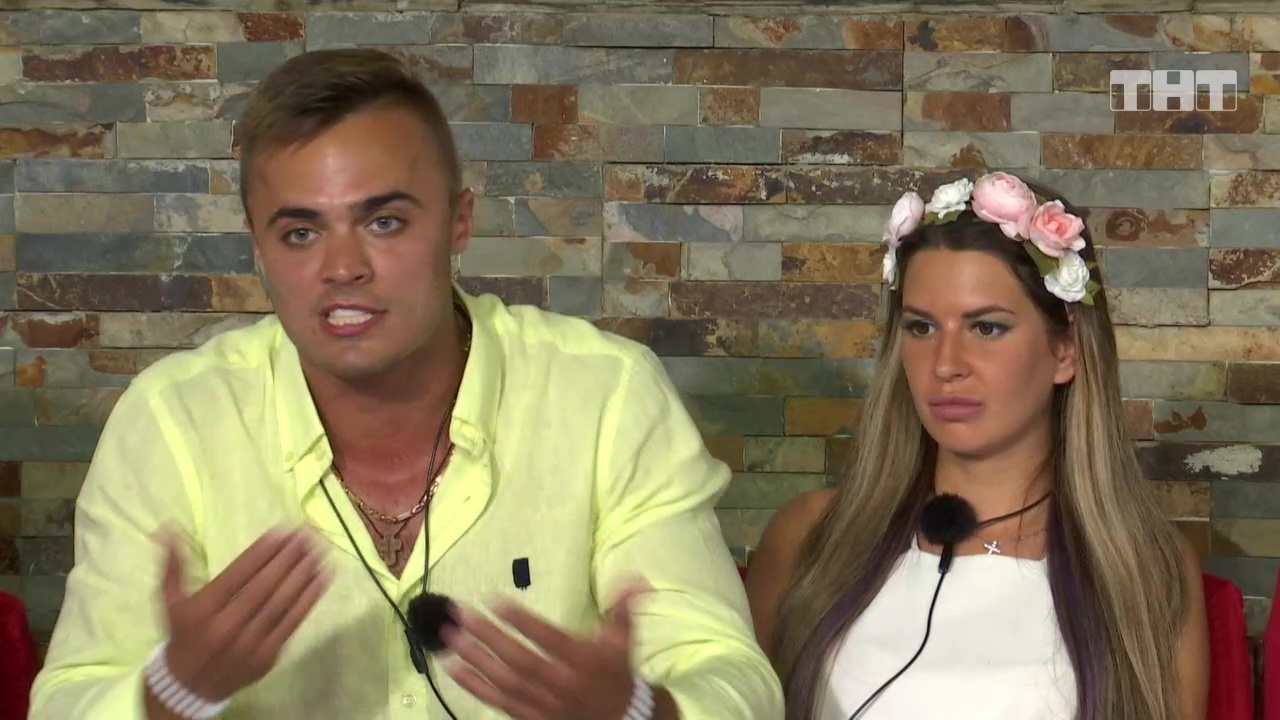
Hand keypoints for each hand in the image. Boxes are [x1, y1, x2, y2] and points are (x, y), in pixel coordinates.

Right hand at [156, 527, 330, 701]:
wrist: (188, 687)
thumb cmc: (183, 635)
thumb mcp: (170, 601)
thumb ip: (173, 565)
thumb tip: (169, 527)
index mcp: (203, 609)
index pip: (238, 575)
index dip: (262, 553)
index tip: (283, 532)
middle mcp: (226, 626)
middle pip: (263, 587)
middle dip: (288, 559)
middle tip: (307, 535)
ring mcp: (249, 643)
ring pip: (280, 604)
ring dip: (303, 575)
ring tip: (318, 552)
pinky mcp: (267, 656)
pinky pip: (291, 623)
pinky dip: (308, 600)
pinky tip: (321, 579)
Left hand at [444, 581, 654, 719]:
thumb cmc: (616, 676)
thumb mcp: (623, 642)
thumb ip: (623, 608)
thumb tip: (635, 578)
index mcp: (582, 660)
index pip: (548, 638)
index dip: (522, 621)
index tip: (495, 601)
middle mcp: (560, 683)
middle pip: (519, 658)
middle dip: (488, 636)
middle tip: (461, 615)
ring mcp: (543, 703)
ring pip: (504, 680)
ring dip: (475, 659)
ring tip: (451, 638)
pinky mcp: (530, 717)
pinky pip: (499, 702)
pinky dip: (475, 687)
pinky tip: (453, 670)